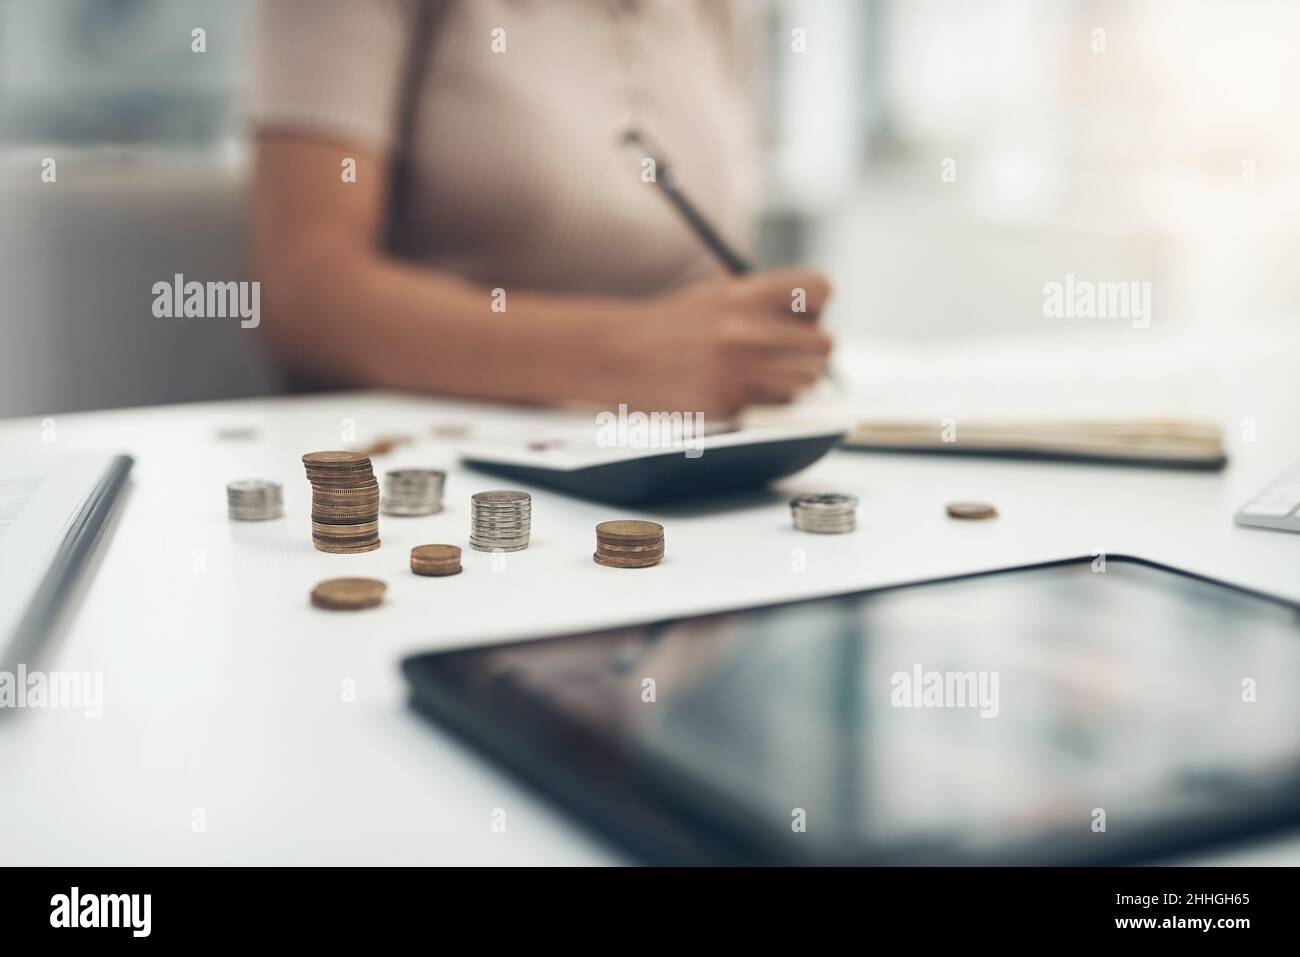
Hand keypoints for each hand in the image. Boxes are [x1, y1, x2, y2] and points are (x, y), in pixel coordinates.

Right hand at [605, 268, 832, 418]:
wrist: (620, 354)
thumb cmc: (672, 325)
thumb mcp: (720, 295)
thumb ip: (766, 303)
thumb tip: (814, 321)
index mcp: (747, 293)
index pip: (818, 289)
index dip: (817, 304)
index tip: (802, 316)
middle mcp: (747, 330)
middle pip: (823, 345)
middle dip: (811, 351)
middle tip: (790, 353)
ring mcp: (739, 371)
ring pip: (805, 382)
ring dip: (792, 381)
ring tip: (764, 374)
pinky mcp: (729, 405)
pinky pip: (772, 407)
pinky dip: (762, 402)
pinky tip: (735, 389)